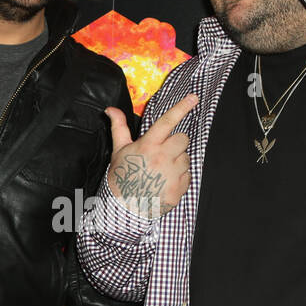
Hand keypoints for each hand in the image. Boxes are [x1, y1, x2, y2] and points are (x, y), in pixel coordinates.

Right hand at [104, 94, 197, 218]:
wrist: (124, 207)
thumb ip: (119, 128)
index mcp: (148, 146)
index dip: (182, 107)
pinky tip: (165, 182)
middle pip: (183, 139)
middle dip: (176, 143)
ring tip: (162, 170)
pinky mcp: (178, 188)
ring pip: (187, 158)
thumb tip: (111, 109)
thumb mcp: (119, 151)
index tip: (194, 97)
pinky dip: (180, 177)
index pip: (167, 122)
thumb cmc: (122, 176)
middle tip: (163, 153)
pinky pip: (188, 175)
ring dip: (178, 161)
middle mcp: (162, 158)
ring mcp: (172, 174)